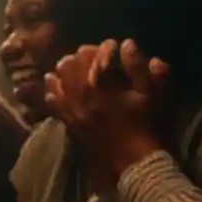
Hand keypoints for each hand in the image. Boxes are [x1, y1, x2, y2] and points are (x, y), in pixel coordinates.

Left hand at [45, 39, 166, 181]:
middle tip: (92, 52)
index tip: (112, 45)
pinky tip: (54, 82)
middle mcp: (82, 97)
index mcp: (103, 88)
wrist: (130, 158)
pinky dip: (52, 89)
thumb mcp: (149, 94)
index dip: (104, 48)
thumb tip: (127, 43)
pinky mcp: (68, 122)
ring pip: (59, 81)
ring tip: (72, 63)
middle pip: (74, 66)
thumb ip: (137, 67)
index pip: (96, 58)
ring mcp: (72, 110)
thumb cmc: (144, 124)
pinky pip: (53, 102)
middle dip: (83, 55)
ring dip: (65, 69)